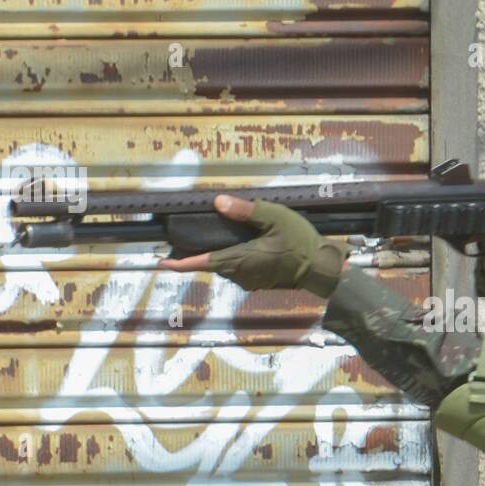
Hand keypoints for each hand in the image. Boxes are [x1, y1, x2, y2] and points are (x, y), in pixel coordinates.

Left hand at [158, 194, 349, 296]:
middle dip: (199, 253)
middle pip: (212, 263)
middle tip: (188, 238)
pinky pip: (238, 270)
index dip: (180, 263)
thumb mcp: (275, 218)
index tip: (162, 262)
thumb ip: (245, 211)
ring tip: (218, 237)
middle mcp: (241, 274)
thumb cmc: (300, 242)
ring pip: (225, 267)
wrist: (321, 268)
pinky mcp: (258, 282)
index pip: (203, 262)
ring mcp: (250, 280)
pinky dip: (233, 258)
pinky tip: (242, 245)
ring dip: (219, 254)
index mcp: (241, 258)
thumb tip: (217, 203)